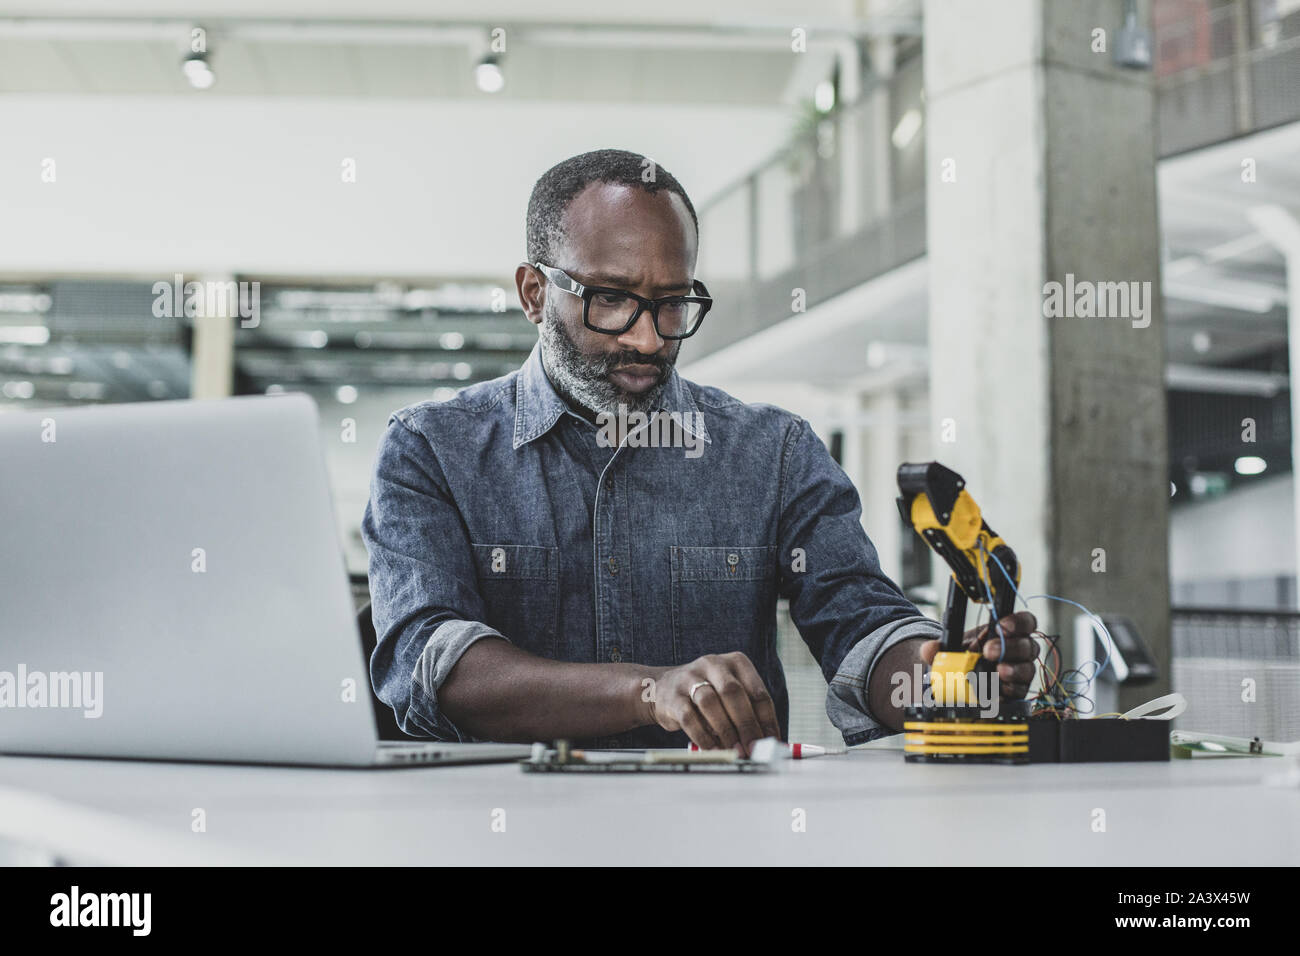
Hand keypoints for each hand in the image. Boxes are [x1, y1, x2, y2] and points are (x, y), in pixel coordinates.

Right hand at [643, 652, 781, 755]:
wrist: (663, 688)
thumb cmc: (707, 695)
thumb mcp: (730, 695)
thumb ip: (748, 714)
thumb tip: (766, 742)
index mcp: (736, 662)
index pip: (757, 691)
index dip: (766, 720)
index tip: (771, 741)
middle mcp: (713, 664)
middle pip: (733, 693)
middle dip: (746, 724)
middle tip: (753, 748)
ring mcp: (690, 678)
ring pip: (710, 703)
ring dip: (725, 731)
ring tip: (734, 750)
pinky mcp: (673, 696)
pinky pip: (689, 718)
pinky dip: (703, 737)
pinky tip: (713, 750)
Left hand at [919, 610, 1038, 701]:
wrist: (957, 678)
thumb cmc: (962, 655)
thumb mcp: (948, 647)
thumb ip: (937, 647)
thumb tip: (929, 650)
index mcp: (1007, 632)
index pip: (1026, 622)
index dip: (1019, 622)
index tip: (1001, 625)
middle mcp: (1019, 651)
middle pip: (1029, 646)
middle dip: (1010, 647)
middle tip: (988, 651)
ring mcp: (1020, 672)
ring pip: (1028, 669)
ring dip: (1014, 670)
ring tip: (998, 672)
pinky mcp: (1016, 692)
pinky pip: (1020, 691)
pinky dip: (1010, 690)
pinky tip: (999, 689)